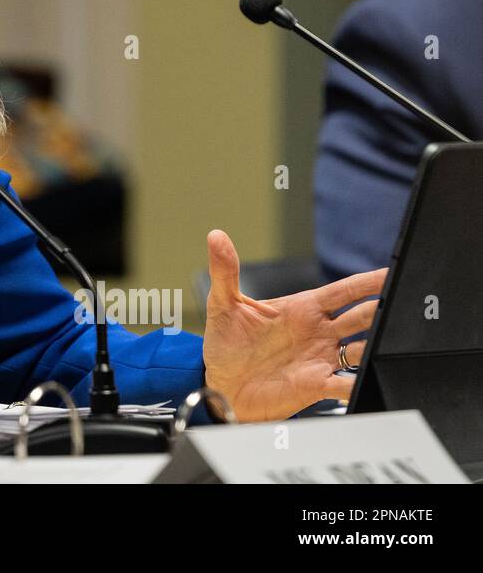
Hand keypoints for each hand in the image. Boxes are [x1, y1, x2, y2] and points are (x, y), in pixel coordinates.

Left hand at [202, 229, 386, 421]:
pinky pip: (346, 382)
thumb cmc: (226, 344)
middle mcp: (318, 332)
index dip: (368, 282)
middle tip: (405, 302)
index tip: (392, 273)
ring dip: (378, 344)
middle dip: (384, 308)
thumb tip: (216, 236)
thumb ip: (225, 271)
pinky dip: (359, 381)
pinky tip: (368, 377)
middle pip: (362, 317)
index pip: (343, 291)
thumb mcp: (223, 304)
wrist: (221, 385)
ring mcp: (321, 358)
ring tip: (395, 338)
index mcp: (302, 308)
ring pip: (363, 347)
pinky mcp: (317, 385)